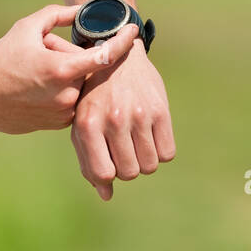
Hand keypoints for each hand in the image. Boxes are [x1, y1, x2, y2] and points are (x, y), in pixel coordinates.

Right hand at [0, 4, 136, 134]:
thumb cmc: (1, 59)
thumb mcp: (27, 28)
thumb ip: (58, 14)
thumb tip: (83, 11)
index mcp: (62, 69)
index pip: (106, 55)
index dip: (123, 41)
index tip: (133, 31)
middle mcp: (67, 94)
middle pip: (88, 69)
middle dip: (74, 57)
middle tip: (47, 52)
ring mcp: (64, 113)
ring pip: (81, 86)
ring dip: (69, 75)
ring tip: (39, 71)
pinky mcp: (58, 125)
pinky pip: (73, 102)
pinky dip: (64, 91)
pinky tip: (40, 87)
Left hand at [44, 26, 174, 200]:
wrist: (118, 55)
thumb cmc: (94, 97)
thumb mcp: (83, 124)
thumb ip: (89, 161)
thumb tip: (106, 195)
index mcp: (88, 124)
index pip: (104, 173)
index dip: (108, 176)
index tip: (109, 163)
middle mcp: (113, 119)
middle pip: (130, 172)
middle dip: (127, 167)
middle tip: (123, 150)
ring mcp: (139, 114)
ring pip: (149, 165)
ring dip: (144, 160)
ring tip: (137, 143)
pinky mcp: (160, 110)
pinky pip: (167, 152)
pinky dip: (160, 151)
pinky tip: (151, 137)